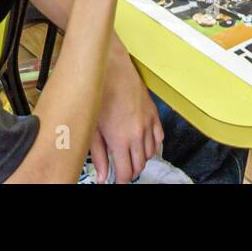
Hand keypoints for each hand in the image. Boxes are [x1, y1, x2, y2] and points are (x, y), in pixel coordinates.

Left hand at [91, 65, 163, 182]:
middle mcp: (138, 134)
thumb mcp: (92, 128)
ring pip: (151, 153)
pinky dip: (152, 144)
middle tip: (121, 170)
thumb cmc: (98, 96)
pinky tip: (143, 142)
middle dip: (130, 171)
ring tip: (130, 156)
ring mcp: (148, 123)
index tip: (116, 182)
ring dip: (141, 159)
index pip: (126, 172)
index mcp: (121, 140)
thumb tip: (102, 176)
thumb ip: (98, 155)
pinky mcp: (153, 113)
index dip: (121, 181)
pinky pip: (159, 137)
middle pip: (140, 165)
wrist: (111, 69)